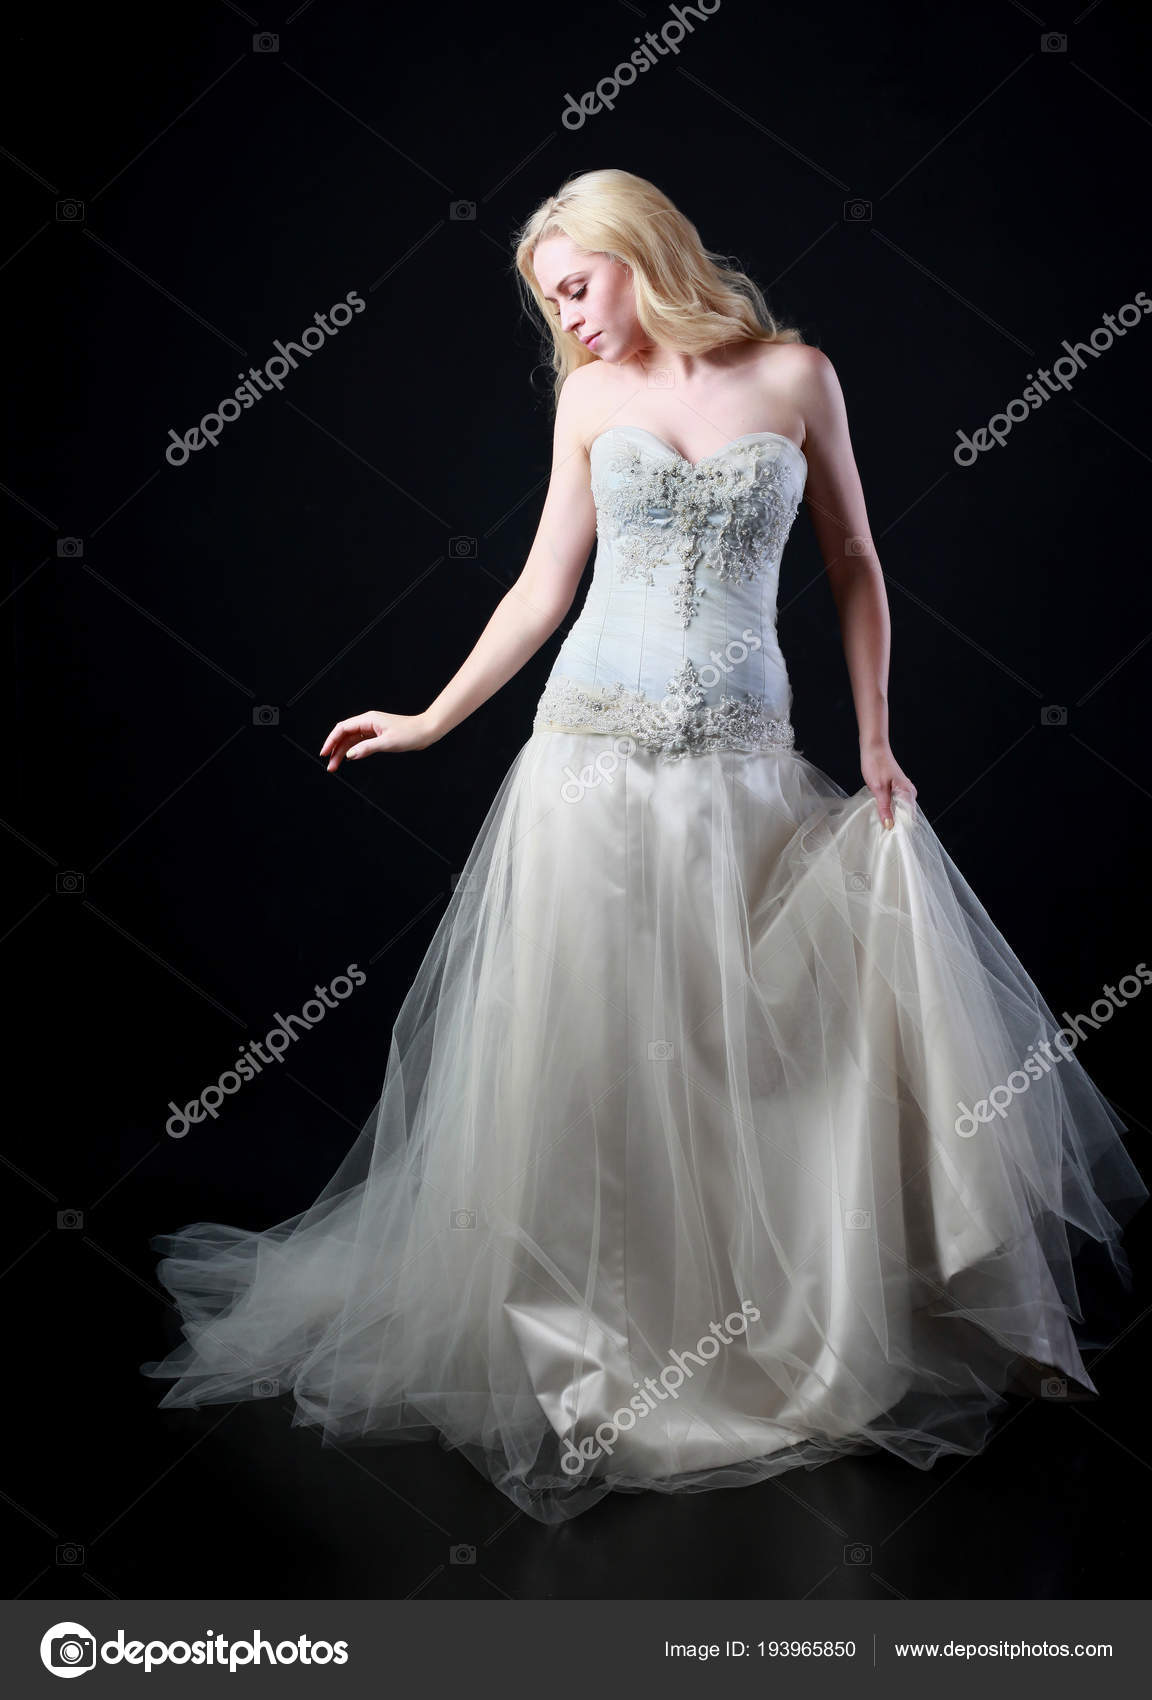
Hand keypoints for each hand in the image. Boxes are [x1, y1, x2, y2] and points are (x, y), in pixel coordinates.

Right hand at [320, 711, 440, 770]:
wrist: (426, 731)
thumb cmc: (410, 733)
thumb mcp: (387, 743)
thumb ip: (367, 748)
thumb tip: (350, 754)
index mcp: (368, 720)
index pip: (342, 728)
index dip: (331, 741)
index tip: (324, 753)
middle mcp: (368, 722)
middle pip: (344, 735)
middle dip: (335, 750)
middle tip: (330, 765)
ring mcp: (372, 729)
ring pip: (351, 740)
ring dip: (343, 752)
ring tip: (336, 766)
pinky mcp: (378, 735)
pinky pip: (360, 742)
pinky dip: (353, 750)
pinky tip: (350, 758)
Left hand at [859, 741, 916, 829]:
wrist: (874, 748)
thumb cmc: (876, 764)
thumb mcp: (878, 789)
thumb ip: (884, 808)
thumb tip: (889, 825)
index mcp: (908, 793)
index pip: (909, 818)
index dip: (900, 828)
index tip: (891, 837)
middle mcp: (909, 792)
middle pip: (905, 815)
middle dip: (895, 824)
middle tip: (882, 832)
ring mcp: (904, 790)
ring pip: (900, 810)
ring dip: (891, 817)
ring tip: (880, 823)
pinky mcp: (897, 789)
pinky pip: (896, 804)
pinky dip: (888, 809)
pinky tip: (880, 812)